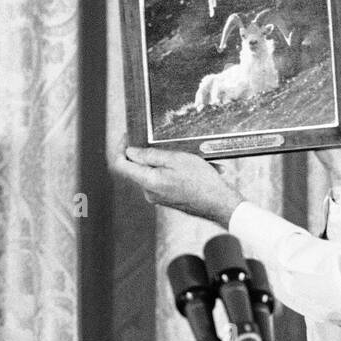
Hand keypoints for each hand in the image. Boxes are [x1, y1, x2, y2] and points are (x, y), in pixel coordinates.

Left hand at [111, 143, 245, 226]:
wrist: (220, 204)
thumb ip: (150, 155)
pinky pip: (165, 180)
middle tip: (164, 142)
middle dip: (149, 152)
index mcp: (148, 181)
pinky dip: (175, 171)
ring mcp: (158, 197)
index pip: (120, 164)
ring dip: (167, 161)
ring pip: (154, 172)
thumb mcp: (176, 159)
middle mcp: (149, 192)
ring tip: (189, 156)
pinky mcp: (168, 199)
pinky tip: (194, 167)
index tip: (129, 136)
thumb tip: (130, 152)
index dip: (121, 147)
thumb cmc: (201, 181)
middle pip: (138, 167)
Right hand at [314, 78, 340, 203]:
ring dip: (317, 89)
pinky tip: (307, 96)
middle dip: (330, 75)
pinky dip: (308, 107)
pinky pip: (310, 116)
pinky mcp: (316, 130)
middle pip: (333, 88)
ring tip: (317, 74)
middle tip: (327, 60)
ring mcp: (328, 119)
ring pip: (320, 100)